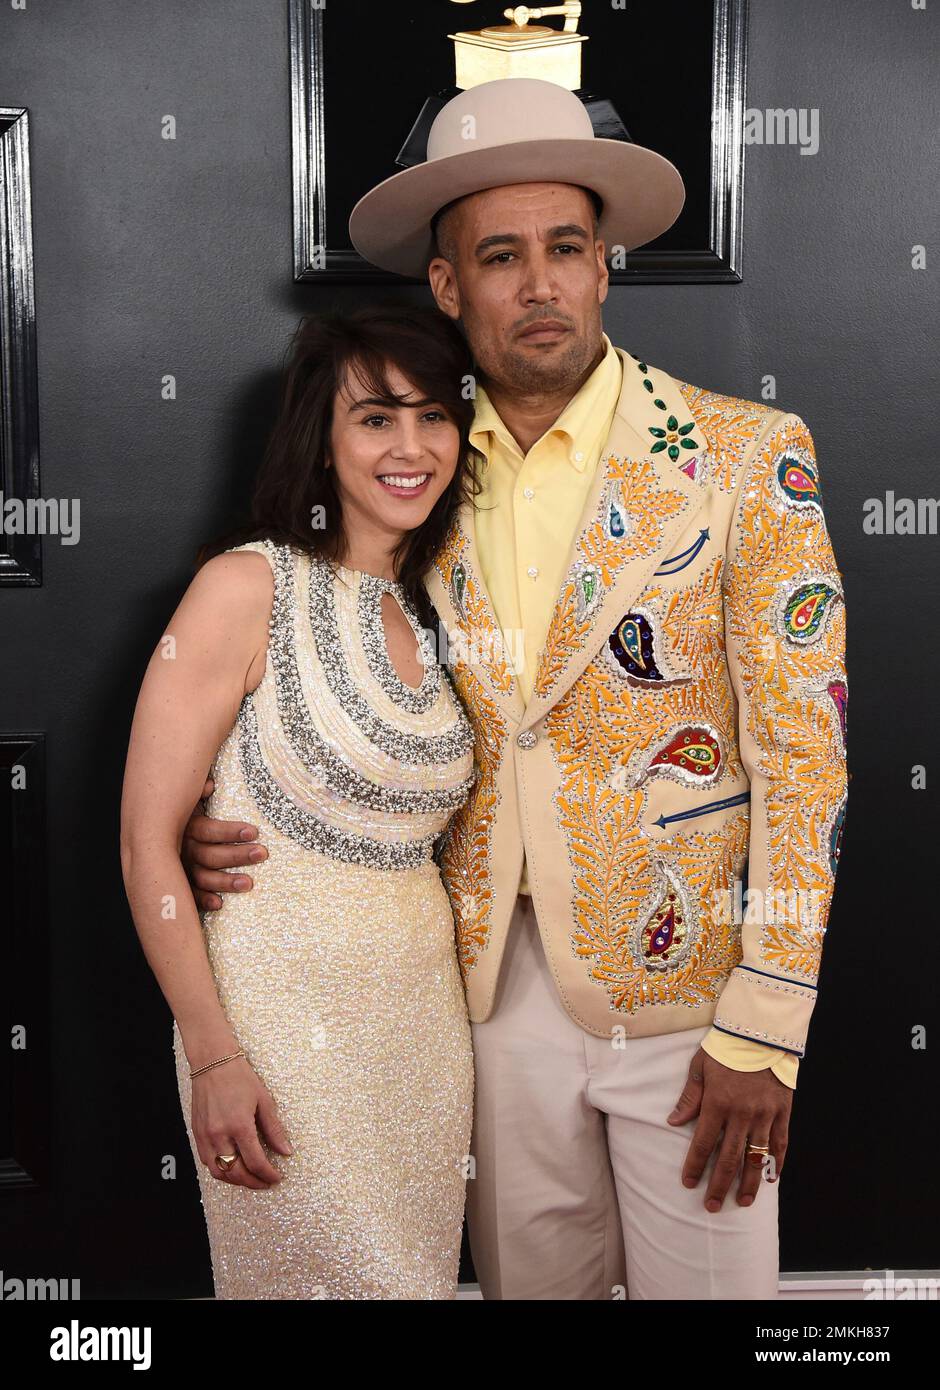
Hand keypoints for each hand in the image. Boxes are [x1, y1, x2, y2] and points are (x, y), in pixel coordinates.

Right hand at [182, 778, 267, 910]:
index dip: (229, 831)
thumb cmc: (187, 815)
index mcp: (186, 827)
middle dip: (236, 855)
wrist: (155, 836)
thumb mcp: (191, 800)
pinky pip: (190, 895)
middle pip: (209, 855)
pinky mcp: (180, 885)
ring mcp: (180, 869)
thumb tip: (209, 785)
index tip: (254, 831)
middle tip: (262, 853)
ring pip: (202, 877)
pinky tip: (219, 904)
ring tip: (248, 883)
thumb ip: (200, 792)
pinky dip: (203, 900)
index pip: (207, 830)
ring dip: (225, 882)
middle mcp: (182, 849)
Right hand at [191, 1055, 292, 1189]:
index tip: (276, 1177)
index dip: (268, 1174)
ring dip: (235, 1181)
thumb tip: (286, 1151)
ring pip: (218, 1172)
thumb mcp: (263, 1100)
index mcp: (239, 1125)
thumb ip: (274, 1129)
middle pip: (236, 1173)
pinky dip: (221, 1170)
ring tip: (250, 1178)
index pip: (255, 1162)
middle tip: (265, 1182)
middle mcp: (220, 1134)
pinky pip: (207, 1162)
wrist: (212, 1061)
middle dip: (253, 1182)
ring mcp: (205, 1136)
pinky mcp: (197, 1133)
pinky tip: (232, 1167)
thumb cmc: (239, 1076)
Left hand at [668, 1046, 790, 1210]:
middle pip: (729, 1158)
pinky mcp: (782, 1111)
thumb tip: (673, 1122)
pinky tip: (771, 1178)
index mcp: (718, 1102)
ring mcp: (765, 1115)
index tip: (688, 1184)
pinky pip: (780, 1143)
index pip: (703, 1143)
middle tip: (712, 1206)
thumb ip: (689, 1097)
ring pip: (756, 1157)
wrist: (761, 1032)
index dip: (695, 1166)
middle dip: (719, 1185)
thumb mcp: (700, 1066)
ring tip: (743, 1202)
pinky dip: (776, 1162)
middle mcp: (742, 1113)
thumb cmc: (726, 1047)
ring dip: (749, 1182)